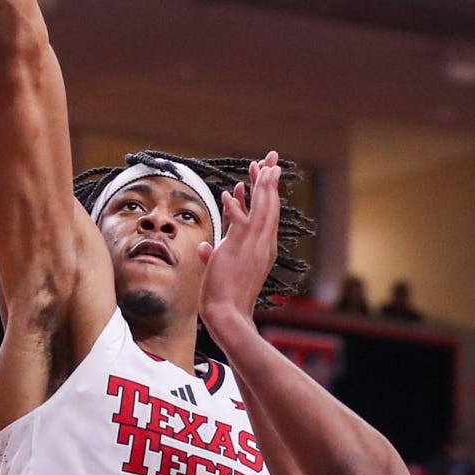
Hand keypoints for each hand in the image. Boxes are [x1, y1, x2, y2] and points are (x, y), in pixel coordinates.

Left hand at [197, 152, 281, 342]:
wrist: (229, 315)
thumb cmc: (225, 296)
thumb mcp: (219, 270)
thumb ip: (213, 254)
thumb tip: (204, 247)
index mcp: (262, 247)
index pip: (265, 213)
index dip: (264, 191)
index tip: (261, 174)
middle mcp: (263, 243)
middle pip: (269, 205)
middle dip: (269, 180)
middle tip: (270, 159)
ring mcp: (254, 245)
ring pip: (262, 208)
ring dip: (261, 185)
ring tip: (262, 165)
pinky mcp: (240, 248)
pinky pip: (241, 221)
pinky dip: (238, 205)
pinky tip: (234, 190)